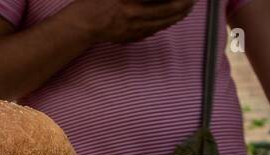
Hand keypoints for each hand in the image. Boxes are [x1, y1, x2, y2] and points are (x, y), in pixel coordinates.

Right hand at [74, 0, 196, 44]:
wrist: (82, 24)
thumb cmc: (95, 1)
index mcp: (127, 0)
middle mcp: (133, 14)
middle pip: (166, 11)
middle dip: (183, 4)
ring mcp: (133, 28)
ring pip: (163, 23)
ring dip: (178, 16)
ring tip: (187, 8)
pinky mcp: (131, 37)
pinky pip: (154, 30)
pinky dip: (165, 24)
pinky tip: (172, 19)